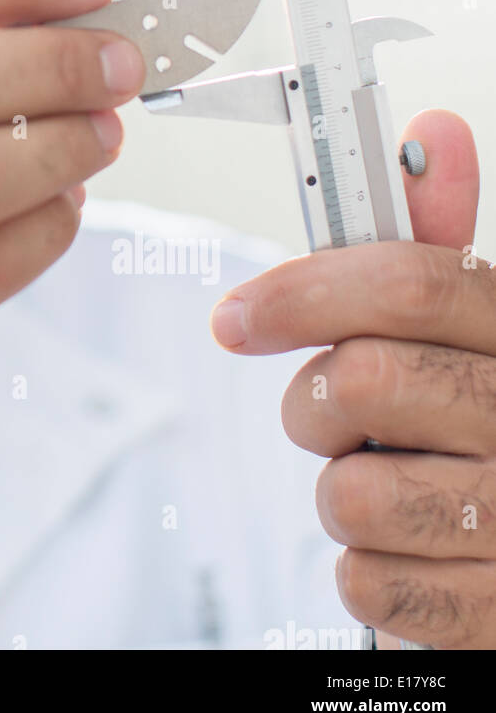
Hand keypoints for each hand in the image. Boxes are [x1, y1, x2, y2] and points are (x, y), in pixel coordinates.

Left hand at [211, 108, 493, 647]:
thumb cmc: (479, 439)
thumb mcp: (470, 339)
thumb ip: (435, 247)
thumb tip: (431, 132)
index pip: (412, 281)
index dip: (308, 288)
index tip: (239, 315)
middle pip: (365, 378)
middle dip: (315, 401)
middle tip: (330, 417)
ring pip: (352, 490)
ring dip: (340, 491)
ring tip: (386, 486)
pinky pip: (365, 580)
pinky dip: (365, 572)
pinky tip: (410, 556)